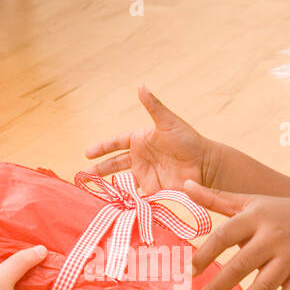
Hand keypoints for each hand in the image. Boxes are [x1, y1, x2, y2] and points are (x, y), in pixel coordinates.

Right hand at [84, 85, 212, 195]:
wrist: (205, 164)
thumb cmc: (188, 140)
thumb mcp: (168, 122)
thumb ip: (153, 106)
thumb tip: (141, 85)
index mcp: (140, 140)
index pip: (115, 143)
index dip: (101, 148)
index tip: (87, 153)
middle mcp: (140, 157)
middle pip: (114, 164)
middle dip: (99, 170)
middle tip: (83, 176)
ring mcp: (145, 174)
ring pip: (121, 181)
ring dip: (108, 187)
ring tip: (92, 192)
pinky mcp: (152, 189)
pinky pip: (134, 195)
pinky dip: (124, 199)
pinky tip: (112, 204)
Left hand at [184, 181, 289, 289]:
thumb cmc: (278, 212)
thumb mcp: (249, 202)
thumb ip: (216, 198)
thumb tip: (185, 184)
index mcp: (256, 217)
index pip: (225, 235)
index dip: (205, 254)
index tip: (189, 272)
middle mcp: (273, 237)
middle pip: (241, 265)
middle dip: (218, 288)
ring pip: (264, 288)